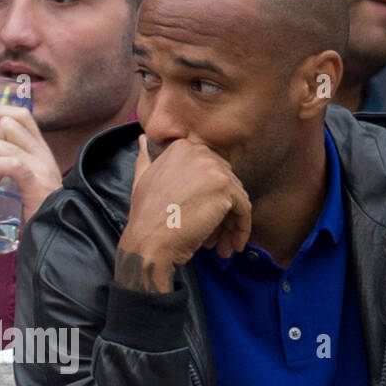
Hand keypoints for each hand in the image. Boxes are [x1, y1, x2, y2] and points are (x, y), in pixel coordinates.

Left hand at [0, 103, 62, 221]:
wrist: (62, 233)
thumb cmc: (41, 211)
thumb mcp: (27, 181)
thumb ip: (9, 165)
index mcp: (41, 150)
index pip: (21, 115)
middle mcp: (43, 152)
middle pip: (8, 125)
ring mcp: (41, 166)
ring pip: (3, 143)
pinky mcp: (36, 182)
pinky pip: (10, 164)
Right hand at [115, 136, 250, 291]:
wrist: (149, 241)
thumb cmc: (145, 218)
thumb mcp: (141, 180)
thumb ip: (147, 158)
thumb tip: (143, 139)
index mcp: (180, 148)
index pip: (209, 170)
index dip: (208, 196)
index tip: (202, 217)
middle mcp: (199, 152)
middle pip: (225, 183)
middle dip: (222, 211)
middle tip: (215, 237)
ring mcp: (214, 169)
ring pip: (235, 197)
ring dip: (230, 224)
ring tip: (222, 246)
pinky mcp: (226, 188)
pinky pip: (244, 209)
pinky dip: (242, 229)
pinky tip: (233, 246)